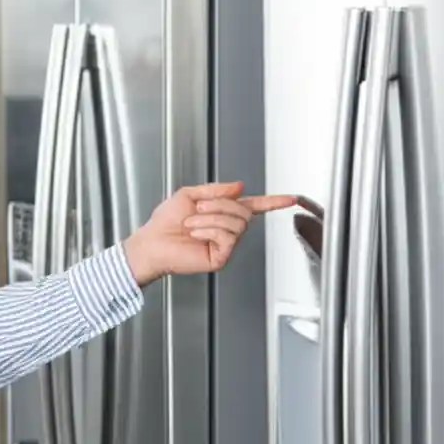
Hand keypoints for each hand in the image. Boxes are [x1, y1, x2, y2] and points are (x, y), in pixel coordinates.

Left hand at [122, 181, 296, 285]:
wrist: (152, 242)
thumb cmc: (165, 222)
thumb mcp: (190, 195)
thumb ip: (216, 189)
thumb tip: (240, 186)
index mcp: (222, 214)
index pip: (253, 206)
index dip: (273, 202)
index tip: (290, 198)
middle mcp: (227, 230)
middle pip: (244, 211)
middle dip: (220, 205)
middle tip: (198, 209)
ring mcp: (226, 245)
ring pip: (236, 223)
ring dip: (210, 217)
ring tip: (192, 223)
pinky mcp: (221, 257)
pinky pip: (227, 236)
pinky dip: (209, 229)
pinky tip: (195, 234)